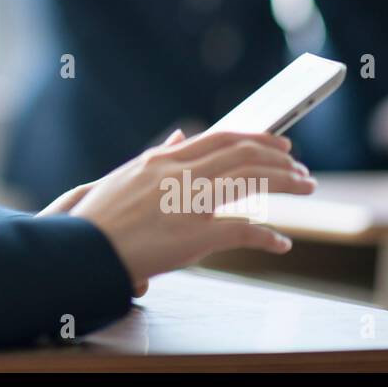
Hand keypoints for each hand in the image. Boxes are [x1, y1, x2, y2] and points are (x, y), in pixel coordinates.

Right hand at [65, 127, 315, 293]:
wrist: (81, 250)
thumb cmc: (99, 219)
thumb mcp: (126, 177)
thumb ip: (159, 157)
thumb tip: (181, 136)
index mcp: (163, 160)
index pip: (221, 137)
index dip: (257, 138)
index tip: (279, 144)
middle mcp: (178, 174)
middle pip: (243, 154)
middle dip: (280, 159)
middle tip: (301, 169)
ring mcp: (186, 203)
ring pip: (250, 179)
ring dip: (285, 182)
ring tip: (305, 188)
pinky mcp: (192, 236)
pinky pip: (242, 230)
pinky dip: (268, 236)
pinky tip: (281, 243)